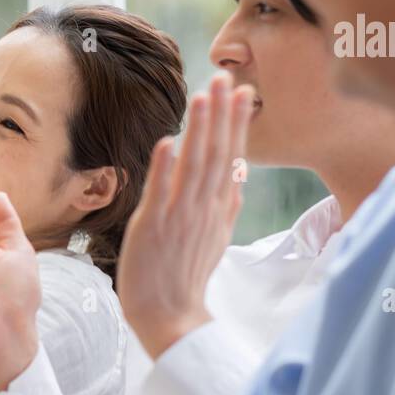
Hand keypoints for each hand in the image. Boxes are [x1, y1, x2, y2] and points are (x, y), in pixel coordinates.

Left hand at [117, 72, 253, 359]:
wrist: (170, 318)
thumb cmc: (187, 277)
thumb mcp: (217, 238)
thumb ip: (226, 204)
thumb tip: (238, 174)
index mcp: (218, 209)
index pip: (230, 157)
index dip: (234, 122)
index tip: (240, 90)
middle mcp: (203, 208)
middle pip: (217, 153)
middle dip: (221, 113)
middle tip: (225, 76)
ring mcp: (179, 217)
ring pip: (194, 166)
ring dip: (199, 130)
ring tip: (203, 95)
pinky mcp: (154, 228)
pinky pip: (161, 193)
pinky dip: (165, 167)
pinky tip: (169, 140)